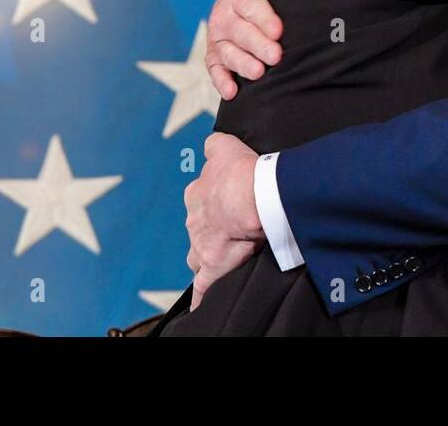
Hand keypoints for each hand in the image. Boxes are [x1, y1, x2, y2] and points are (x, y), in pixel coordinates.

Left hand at [184, 133, 263, 310]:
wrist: (254, 195)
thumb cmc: (244, 171)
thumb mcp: (225, 146)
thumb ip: (215, 145)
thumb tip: (211, 145)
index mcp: (197, 192)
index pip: (200, 200)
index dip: (214, 204)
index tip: (228, 206)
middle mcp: (194, 219)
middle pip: (199, 228)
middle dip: (210, 232)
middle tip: (232, 231)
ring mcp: (200, 244)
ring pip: (198, 255)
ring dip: (207, 257)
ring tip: (224, 260)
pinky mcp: (212, 265)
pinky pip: (203, 285)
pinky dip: (203, 295)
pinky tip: (203, 303)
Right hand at [205, 0, 286, 98]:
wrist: (246, 0)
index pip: (248, 3)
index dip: (263, 17)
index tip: (279, 30)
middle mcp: (223, 14)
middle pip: (238, 31)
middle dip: (256, 44)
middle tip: (276, 56)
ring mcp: (218, 37)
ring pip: (226, 52)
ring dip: (241, 64)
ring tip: (259, 73)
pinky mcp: (215, 57)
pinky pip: (214, 70)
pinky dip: (220, 82)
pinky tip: (232, 93)